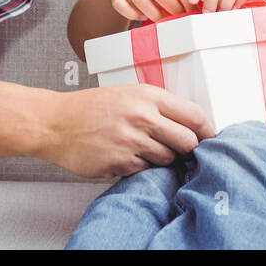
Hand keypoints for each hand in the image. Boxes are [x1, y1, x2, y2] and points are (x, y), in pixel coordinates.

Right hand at [35, 85, 215, 177]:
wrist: (55, 123)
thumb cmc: (90, 108)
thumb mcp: (127, 94)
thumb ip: (157, 107)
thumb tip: (189, 126)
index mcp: (147, 95)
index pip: (194, 115)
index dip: (207, 130)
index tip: (210, 137)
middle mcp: (142, 117)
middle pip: (188, 142)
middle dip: (188, 149)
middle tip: (180, 150)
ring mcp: (131, 141)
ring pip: (168, 159)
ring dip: (162, 159)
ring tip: (143, 149)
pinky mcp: (121, 163)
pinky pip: (146, 171)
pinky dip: (141, 167)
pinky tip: (127, 156)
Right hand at [105, 0, 192, 22]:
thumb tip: (200, 6)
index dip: (187, 0)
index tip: (192, 13)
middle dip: (172, 10)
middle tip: (178, 20)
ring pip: (141, 1)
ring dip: (154, 15)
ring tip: (162, 21)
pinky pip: (123, 6)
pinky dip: (133, 15)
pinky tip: (142, 17)